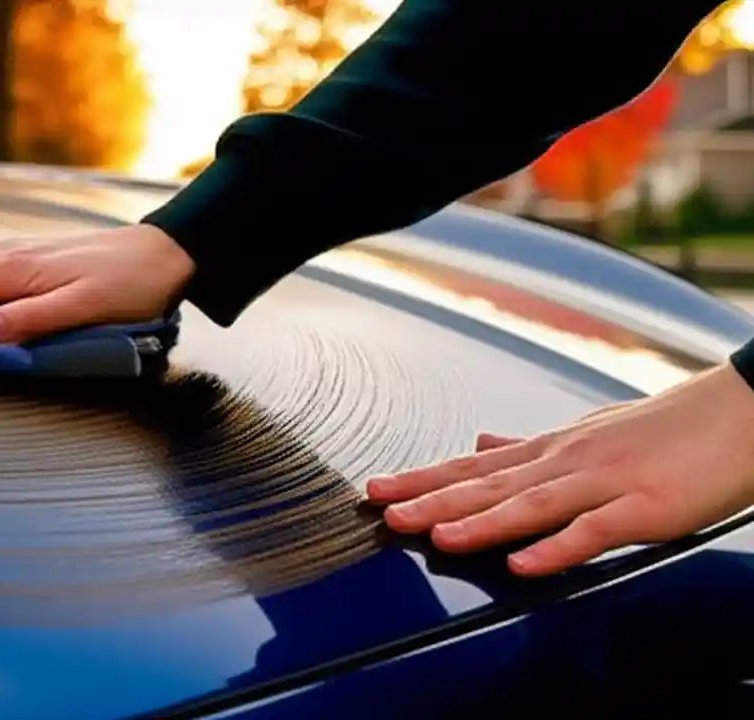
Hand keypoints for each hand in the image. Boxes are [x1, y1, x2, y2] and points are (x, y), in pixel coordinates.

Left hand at [365, 362, 753, 576]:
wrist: (743, 410)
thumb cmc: (666, 427)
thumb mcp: (587, 431)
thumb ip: (530, 446)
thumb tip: (480, 442)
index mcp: (553, 449)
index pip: (474, 467)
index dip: (423, 479)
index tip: (376, 490)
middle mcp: (568, 462)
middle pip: (490, 485)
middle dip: (433, 499)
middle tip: (383, 512)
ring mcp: (606, 483)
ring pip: (532, 504)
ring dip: (480, 522)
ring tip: (434, 535)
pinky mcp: (647, 508)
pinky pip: (595, 531)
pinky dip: (557, 547)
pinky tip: (522, 564)